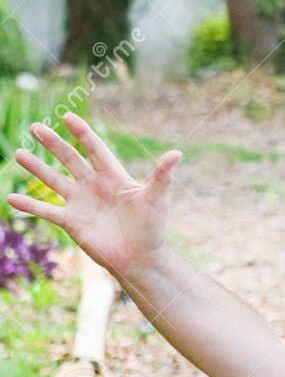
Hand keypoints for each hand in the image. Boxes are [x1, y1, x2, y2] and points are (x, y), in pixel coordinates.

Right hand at [7, 112, 180, 279]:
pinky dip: (30, 206)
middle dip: (53, 143)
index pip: (94, 148)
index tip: (68, 117)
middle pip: (69, 159)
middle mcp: (93, 185)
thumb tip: (177, 153)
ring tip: (19, 153)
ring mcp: (80, 202)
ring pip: (54, 180)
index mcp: (112, 176)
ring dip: (37, 168)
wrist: (141, 259)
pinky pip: (47, 210)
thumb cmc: (152, 229)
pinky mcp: (71, 222)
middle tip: (36, 127)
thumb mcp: (156, 200)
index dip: (82, 133)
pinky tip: (11, 199)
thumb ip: (162, 176)